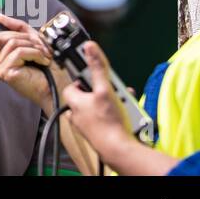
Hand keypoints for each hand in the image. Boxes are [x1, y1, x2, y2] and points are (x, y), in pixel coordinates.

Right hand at [0, 14, 68, 112]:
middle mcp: (1, 62)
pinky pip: (19, 52)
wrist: (60, 88)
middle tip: (42, 48)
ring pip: (13, 43)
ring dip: (34, 47)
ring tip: (44, 57)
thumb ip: (19, 29)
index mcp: (6, 56)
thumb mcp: (35, 42)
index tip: (1, 19)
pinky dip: (35, 54)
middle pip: (2, 36)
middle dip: (26, 38)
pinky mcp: (6, 73)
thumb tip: (0, 17)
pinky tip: (42, 62)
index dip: (7, 27)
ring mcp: (2, 68)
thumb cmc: (52, 71)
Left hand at [61, 41, 135, 157]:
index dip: (85, 78)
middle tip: (115, 90)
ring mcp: (87, 125)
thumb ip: (97, 68)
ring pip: (99, 106)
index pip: (73, 84)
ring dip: (112, 102)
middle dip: (104, 90)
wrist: (119, 150)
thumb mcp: (105, 89)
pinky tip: (126, 115)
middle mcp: (77, 114)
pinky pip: (105, 118)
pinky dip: (115, 114)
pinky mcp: (98, 134)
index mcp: (73, 102)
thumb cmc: (108, 122)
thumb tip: (89, 48)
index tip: (95, 75)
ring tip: (124, 103)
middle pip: (89, 95)